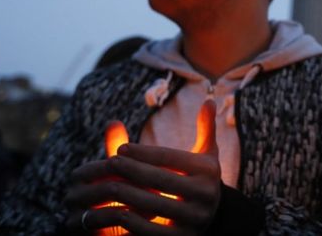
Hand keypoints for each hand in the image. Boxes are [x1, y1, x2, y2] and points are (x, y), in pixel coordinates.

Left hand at [64, 100, 221, 234]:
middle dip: (131, 169)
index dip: (143, 152)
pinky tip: (114, 212)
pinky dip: (130, 221)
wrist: (214, 220)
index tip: (121, 148)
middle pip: (159, 179)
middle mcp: (206, 194)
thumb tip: (209, 99)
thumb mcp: (207, 156)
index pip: (170, 158)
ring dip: (125, 194)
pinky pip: (150, 229)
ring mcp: (194, 219)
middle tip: (110, 161)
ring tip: (107, 185)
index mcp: (209, 171)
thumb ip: (206, 129)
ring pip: (152, 204)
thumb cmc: (201, 181)